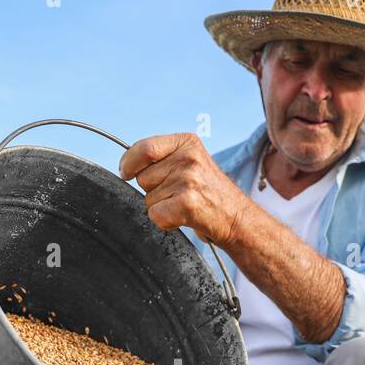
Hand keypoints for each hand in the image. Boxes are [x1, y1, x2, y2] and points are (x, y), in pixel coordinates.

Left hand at [118, 132, 250, 248]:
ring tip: (183, 205)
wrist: (238, 218)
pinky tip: (183, 218)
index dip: (129, 163)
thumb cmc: (210, 193)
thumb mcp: (192, 162)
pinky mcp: (187, 203)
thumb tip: (126, 165)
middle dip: (152, 190)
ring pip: (147, 198)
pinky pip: (155, 214)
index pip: (143, 148)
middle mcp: (188, 158)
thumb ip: (163, 157)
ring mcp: (188, 180)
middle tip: (178, 195)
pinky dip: (165, 222)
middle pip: (142, 177)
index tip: (126, 172)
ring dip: (161, 207)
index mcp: (187, 142)